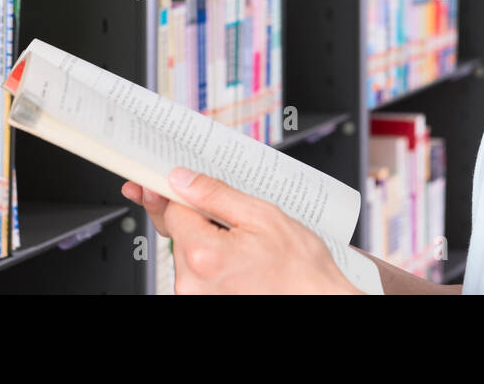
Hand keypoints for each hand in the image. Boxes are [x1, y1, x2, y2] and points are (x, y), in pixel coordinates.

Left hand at [121, 167, 361, 293]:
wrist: (317, 300)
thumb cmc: (299, 269)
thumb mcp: (261, 215)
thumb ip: (215, 195)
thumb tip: (181, 180)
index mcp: (203, 255)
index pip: (173, 208)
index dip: (176, 190)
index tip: (166, 179)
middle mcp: (191, 283)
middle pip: (177, 231)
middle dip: (195, 216)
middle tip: (223, 212)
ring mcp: (195, 298)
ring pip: (186, 251)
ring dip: (205, 240)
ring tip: (244, 242)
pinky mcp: (201, 304)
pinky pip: (196, 272)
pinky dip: (211, 259)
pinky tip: (238, 256)